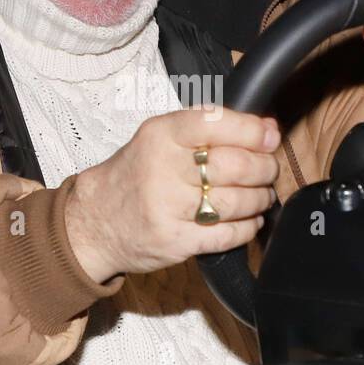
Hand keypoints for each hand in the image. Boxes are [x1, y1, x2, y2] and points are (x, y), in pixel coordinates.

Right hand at [65, 108, 280, 282]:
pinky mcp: (175, 241)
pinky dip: (248, 226)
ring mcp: (168, 207)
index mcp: (160, 135)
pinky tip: (248, 219)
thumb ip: (210, 129)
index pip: (216, 123)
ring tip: (261, 195)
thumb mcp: (160, 138)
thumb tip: (267, 128)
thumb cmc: (135, 175)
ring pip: (237, 201)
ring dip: (260, 199)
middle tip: (268, 170)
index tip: (269, 137)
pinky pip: (228, 234)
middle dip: (264, 168)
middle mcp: (163, 168)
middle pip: (235, 165)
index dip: (252, 131)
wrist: (94, 222)